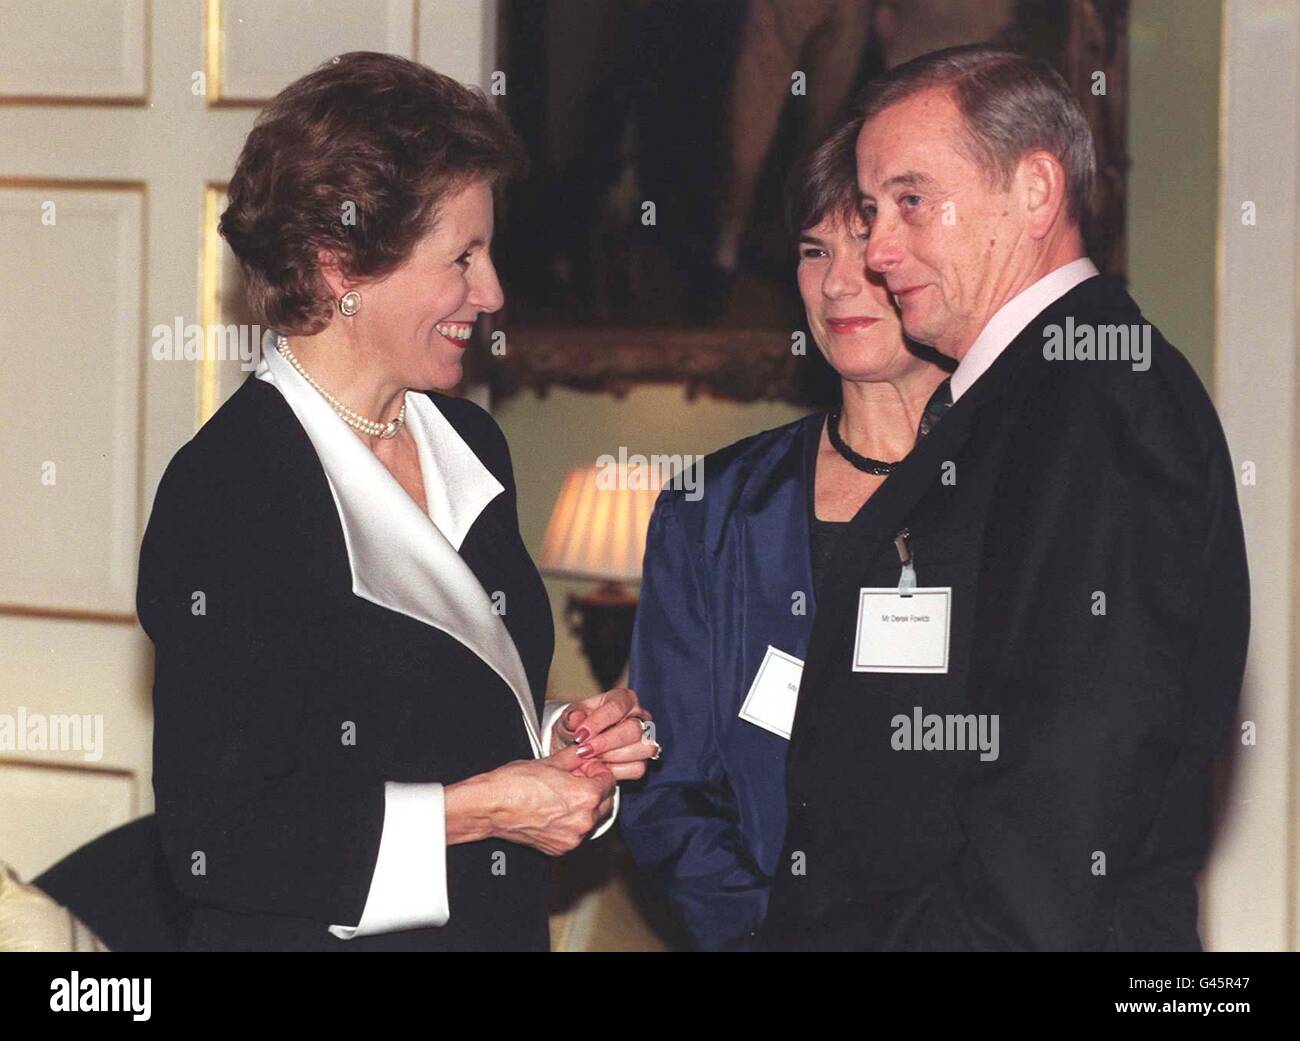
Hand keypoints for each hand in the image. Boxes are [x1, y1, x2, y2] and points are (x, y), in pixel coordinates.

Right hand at [446, 752, 615, 856]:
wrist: (490, 806)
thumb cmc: (514, 784)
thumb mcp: (550, 761)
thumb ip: (575, 757)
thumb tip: (585, 752)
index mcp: (586, 796)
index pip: (609, 781)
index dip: (597, 771)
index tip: (586, 767)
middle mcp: (583, 820)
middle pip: (605, 802)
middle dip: (595, 789)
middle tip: (577, 779)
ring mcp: (572, 838)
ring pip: (592, 820)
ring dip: (586, 807)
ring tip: (564, 795)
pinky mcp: (560, 848)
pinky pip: (576, 833)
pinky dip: (572, 822)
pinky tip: (556, 810)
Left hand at [552, 687, 658, 779]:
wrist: (577, 745)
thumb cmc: (576, 726)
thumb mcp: (569, 718)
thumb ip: (571, 717)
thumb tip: (575, 718)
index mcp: (624, 698)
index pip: (617, 707)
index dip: (598, 722)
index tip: (579, 735)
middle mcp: (640, 716)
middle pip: (633, 729)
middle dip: (605, 743)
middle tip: (583, 751)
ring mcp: (646, 738)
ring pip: (642, 749)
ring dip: (613, 757)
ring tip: (591, 759)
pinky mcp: (643, 759)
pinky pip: (638, 768)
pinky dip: (617, 771)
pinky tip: (600, 768)